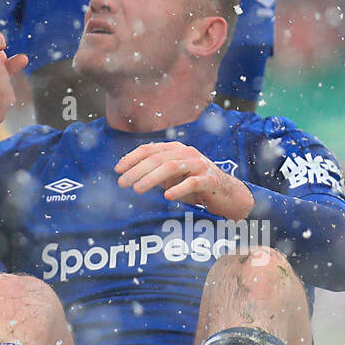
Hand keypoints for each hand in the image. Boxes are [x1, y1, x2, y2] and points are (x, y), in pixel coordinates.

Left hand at [115, 142, 253, 219]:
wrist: (227, 194)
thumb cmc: (196, 185)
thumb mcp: (173, 177)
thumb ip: (155, 173)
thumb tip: (129, 175)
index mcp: (176, 149)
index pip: (149, 149)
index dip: (131, 158)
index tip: (117, 169)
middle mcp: (187, 152)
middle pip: (157, 158)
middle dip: (136, 170)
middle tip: (122, 183)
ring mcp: (199, 164)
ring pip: (171, 167)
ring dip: (151, 178)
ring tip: (137, 189)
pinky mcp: (210, 179)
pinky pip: (192, 182)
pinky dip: (178, 188)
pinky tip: (167, 196)